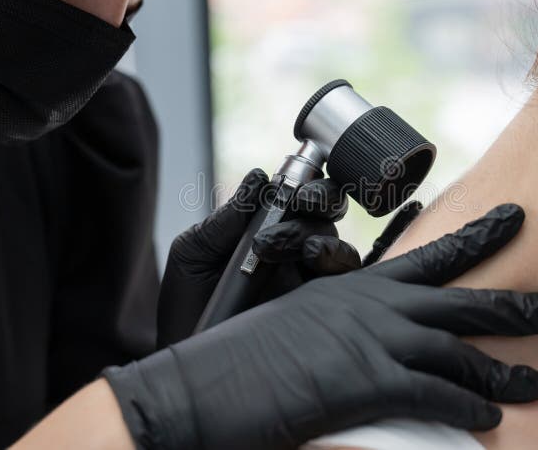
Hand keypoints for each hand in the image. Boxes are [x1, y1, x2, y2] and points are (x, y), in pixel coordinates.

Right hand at [105, 204, 537, 449]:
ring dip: (505, 369)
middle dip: (520, 302)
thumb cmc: (242, 356)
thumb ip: (343, 320)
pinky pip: (433, 396)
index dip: (478, 235)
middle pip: (462, 297)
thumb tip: (366, 331)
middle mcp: (371, 305)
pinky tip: (491, 420)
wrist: (199, 387)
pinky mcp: (362, 383)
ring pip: (458, 349)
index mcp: (357, 287)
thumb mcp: (299, 322)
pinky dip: (467, 408)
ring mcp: (369, 341)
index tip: (515, 217)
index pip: (430, 252)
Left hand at [156, 169, 420, 347]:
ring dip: (323, 236)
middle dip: (322, 199)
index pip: (298, 195)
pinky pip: (348, 281)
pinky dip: (339, 265)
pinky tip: (316, 264)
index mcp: (266, 229)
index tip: (293, 184)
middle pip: (327, 213)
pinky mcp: (324, 309)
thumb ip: (225, 220)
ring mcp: (311, 280)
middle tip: (302, 202)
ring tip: (303, 248)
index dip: (305, 182)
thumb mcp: (195, 256)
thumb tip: (259, 176)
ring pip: (338, 244)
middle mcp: (294, 251)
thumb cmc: (189, 308)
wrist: (190, 362)